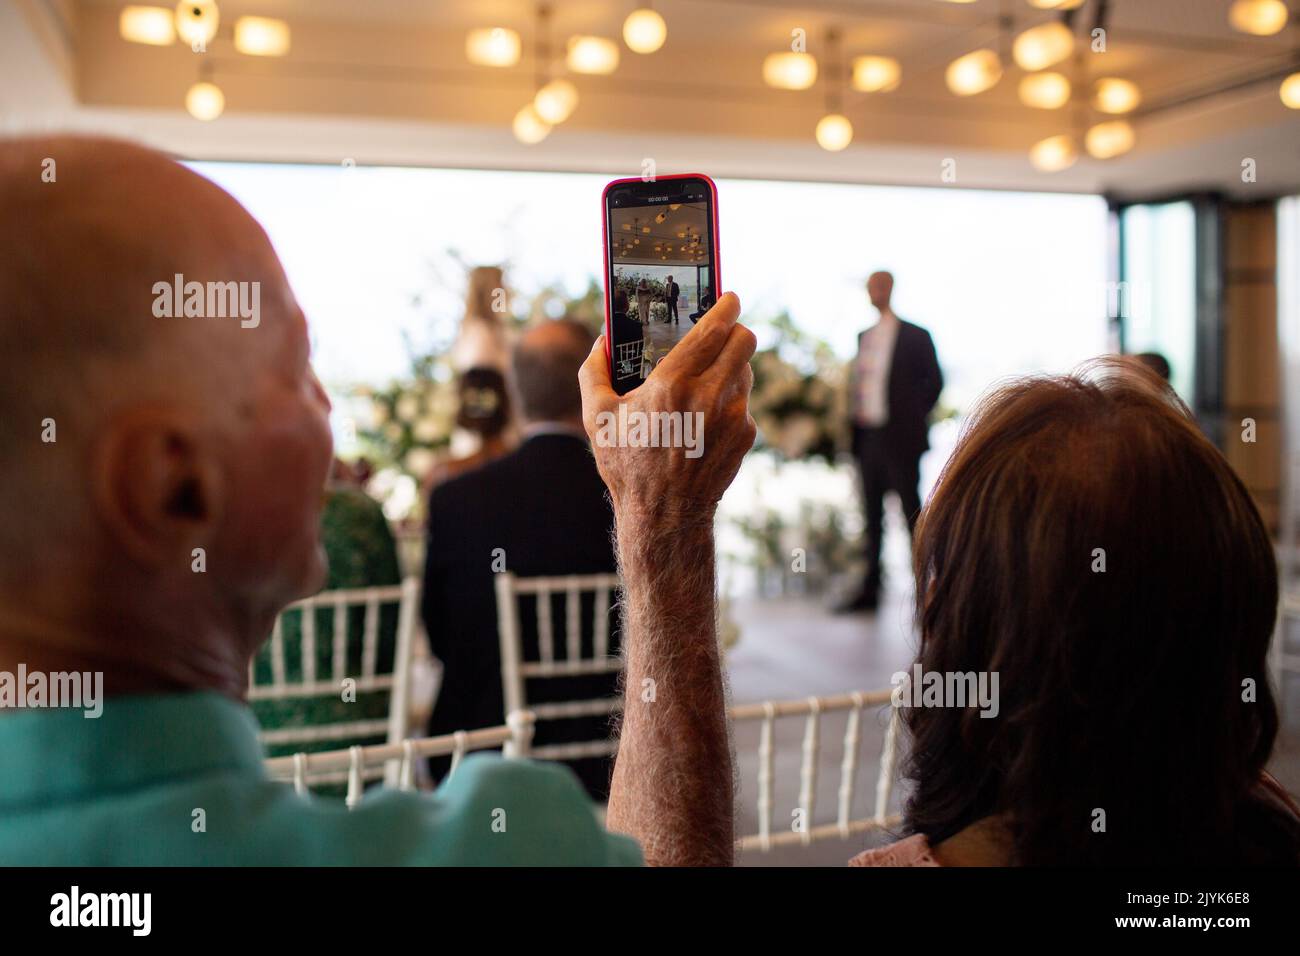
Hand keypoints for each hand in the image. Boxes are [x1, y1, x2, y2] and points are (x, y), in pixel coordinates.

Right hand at [579, 292, 755, 524]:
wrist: (665, 515)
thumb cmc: (627, 465)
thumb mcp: (596, 419)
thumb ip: (593, 372)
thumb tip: (600, 341)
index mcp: (672, 385)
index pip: (713, 329)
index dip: (726, 306)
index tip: (730, 296)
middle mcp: (709, 396)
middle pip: (744, 341)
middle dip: (737, 330)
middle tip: (724, 331)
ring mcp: (733, 417)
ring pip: (746, 370)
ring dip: (732, 365)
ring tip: (708, 377)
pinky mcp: (745, 435)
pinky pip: (744, 402)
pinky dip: (730, 400)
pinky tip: (707, 416)